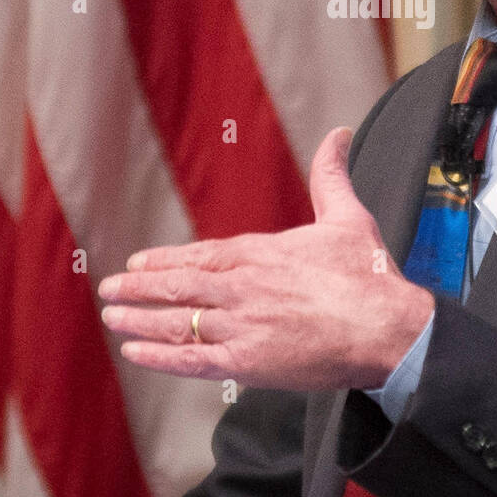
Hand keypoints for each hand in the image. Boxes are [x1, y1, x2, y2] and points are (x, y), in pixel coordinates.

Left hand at [98, 127, 434, 390]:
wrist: (387, 327)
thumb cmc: (369, 276)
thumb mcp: (348, 216)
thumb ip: (331, 175)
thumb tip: (338, 134)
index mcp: (260, 253)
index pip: (199, 256)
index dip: (164, 261)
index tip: (137, 263)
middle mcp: (242, 286)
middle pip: (177, 287)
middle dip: (138, 288)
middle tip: (108, 289)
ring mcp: (242, 325)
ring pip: (177, 321)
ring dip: (139, 319)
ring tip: (113, 317)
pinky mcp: (249, 362)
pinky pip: (193, 360)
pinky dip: (161, 356)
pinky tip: (136, 352)